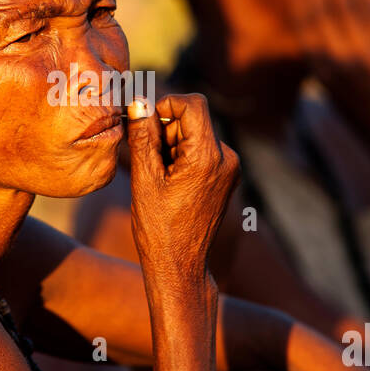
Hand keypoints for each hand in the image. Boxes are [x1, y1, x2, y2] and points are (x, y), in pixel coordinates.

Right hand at [126, 93, 239, 279]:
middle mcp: (227, 158)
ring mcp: (230, 169)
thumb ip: (143, 137)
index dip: (166, 105)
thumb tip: (139, 104)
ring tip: (159, 177)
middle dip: (167, 130)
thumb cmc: (159, 228)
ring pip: (196, 135)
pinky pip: (203, 151)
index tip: (146, 122)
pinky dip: (183, 157)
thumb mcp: (144, 179)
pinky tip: (170, 183)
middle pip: (193, 120)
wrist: (179, 266)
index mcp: (208, 157)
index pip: (192, 105)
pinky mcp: (227, 177)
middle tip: (148, 160)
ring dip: (173, 146)